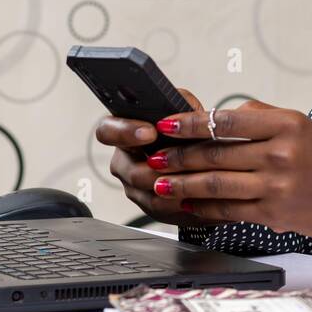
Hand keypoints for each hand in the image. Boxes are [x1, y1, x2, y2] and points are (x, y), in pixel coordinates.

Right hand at [95, 87, 229, 228]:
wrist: (204, 162)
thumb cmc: (189, 132)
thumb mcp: (187, 113)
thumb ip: (182, 104)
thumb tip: (182, 102)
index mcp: (126, 132)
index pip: (107, 130)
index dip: (125, 131)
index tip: (150, 132)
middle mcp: (125, 161)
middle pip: (128, 169)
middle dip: (153, 167)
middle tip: (173, 163)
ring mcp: (134, 186)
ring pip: (145, 192)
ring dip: (169, 187)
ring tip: (191, 179)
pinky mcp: (150, 206)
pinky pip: (160, 208)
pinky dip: (179, 202)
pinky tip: (195, 196)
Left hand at [146, 100, 311, 243]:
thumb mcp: (302, 125)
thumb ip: (261, 118)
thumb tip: (217, 117)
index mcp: (286, 124)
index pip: (226, 120)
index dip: (190, 123)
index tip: (165, 124)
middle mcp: (281, 154)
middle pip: (215, 154)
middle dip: (177, 156)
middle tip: (153, 156)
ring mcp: (277, 186)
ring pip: (216, 184)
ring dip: (182, 185)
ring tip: (160, 183)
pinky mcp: (274, 214)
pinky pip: (229, 210)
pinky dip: (204, 209)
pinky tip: (189, 205)